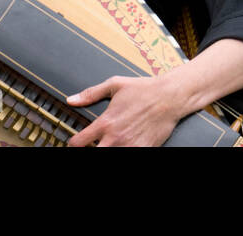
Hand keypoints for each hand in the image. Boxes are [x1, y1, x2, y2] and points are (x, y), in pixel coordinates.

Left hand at [66, 74, 181, 147]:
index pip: (78, 143)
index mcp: (105, 122)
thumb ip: (91, 93)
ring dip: (107, 150)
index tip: (76, 142)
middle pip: (92, 155)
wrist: (170, 96)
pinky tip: (126, 144)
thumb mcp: (115, 84)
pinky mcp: (143, 149)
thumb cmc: (144, 89)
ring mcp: (129, 145)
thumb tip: (71, 99)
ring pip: (109, 157)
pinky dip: (125, 152)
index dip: (73, 143)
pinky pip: (130, 156)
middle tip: (92, 146)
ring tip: (111, 144)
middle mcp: (115, 137)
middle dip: (89, 152)